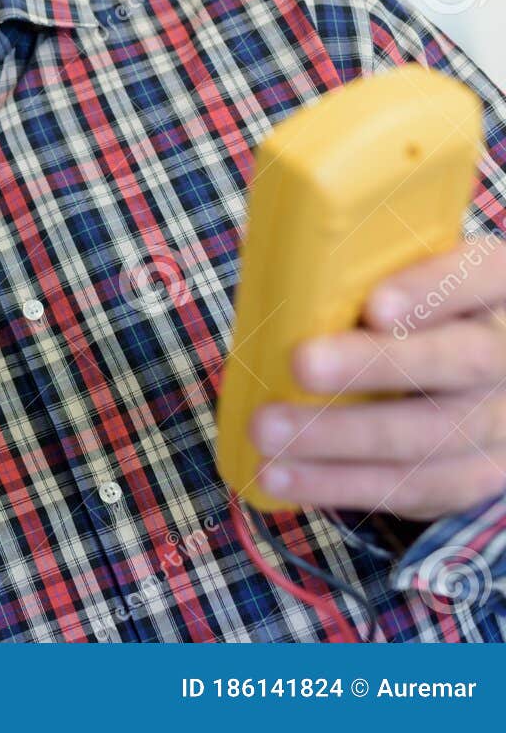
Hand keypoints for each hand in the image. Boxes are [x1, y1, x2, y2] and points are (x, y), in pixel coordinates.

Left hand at [250, 238, 505, 519]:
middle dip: (374, 365)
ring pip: (433, 434)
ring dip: (341, 437)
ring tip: (268, 432)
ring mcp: (500, 420)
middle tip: (301, 364)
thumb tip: (268, 263)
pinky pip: (415, 487)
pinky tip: (284, 476)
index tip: (375, 306)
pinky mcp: (478, 475)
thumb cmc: (402, 320)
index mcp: (494, 288)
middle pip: (459, 359)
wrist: (455, 390)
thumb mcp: (397, 285)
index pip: (481, 274)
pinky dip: (341, 483)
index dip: (433, 288)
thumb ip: (350, 276)